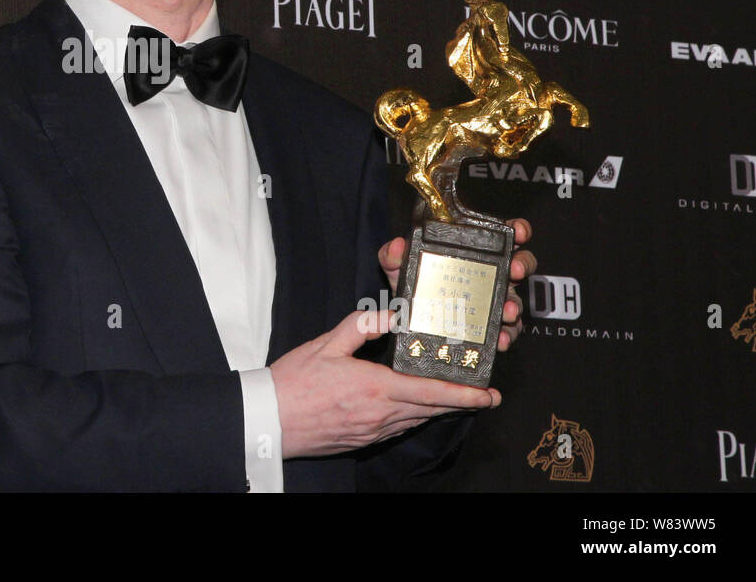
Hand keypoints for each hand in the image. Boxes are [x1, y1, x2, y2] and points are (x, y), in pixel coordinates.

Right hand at [271, 310, 499, 458]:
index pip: (429, 392)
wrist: (268, 421)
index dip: (463, 395)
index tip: (487, 394)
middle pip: (431, 409)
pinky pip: (398, 428)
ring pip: (416, 420)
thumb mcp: (325, 345)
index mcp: (374, 388)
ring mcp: (372, 431)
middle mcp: (379, 414)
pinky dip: (415, 418)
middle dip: (462, 404)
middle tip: (487, 397)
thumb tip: (392, 315)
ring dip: (439, 411)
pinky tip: (418, 410)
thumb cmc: (292, 382)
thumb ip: (361, 327)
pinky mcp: (362, 440)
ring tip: (458, 401)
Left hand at [378, 217, 535, 351]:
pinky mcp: (490, 327)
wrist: (406, 319)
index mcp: (474, 252)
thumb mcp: (398, 267)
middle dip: (521, 265)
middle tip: (514, 270)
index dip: (517, 229)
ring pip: (515, 300)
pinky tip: (500, 340)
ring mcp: (493, 301)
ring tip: (507, 312)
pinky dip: (506, 336)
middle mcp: (490, 274)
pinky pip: (506, 331)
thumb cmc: (411, 284)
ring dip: (515, 305)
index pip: (504, 236)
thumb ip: (393, 255)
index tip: (519, 232)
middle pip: (519, 264)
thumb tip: (397, 245)